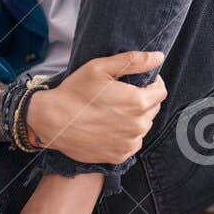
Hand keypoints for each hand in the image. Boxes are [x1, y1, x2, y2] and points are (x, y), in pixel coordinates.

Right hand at [28, 51, 166, 163]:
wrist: (52, 121)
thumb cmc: (75, 92)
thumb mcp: (101, 68)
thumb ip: (133, 61)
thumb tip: (158, 57)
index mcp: (138, 102)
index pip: (161, 91)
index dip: (152, 83)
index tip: (138, 81)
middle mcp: (138, 125)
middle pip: (153, 109)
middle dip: (142, 99)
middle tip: (120, 95)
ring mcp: (129, 143)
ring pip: (143, 126)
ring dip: (135, 118)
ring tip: (112, 111)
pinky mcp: (119, 155)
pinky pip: (132, 142)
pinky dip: (126, 134)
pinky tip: (109, 126)